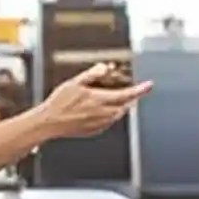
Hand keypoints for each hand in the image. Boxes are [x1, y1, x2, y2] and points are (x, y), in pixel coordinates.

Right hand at [39, 63, 153, 138]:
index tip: (149, 85)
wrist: (48, 123)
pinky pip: (108, 123)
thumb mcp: (74, 83)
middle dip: (131, 98)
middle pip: (125, 106)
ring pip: (118, 115)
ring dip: (122, 107)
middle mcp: (102, 114)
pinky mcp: (93, 131)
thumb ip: (92, 74)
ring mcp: (98, 124)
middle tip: (135, 91)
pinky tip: (106, 111)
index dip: (139, 90)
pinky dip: (112, 116)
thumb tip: (105, 67)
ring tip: (122, 100)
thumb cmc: (59, 102)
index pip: (126, 95)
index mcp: (99, 100)